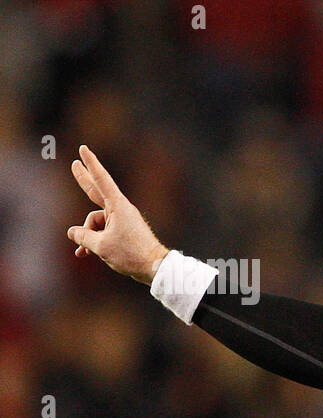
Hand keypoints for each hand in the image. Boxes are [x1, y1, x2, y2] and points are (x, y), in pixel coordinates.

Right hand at [67, 145, 169, 284]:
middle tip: (75, 164)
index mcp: (118, 206)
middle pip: (96, 192)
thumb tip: (73, 232)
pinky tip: (84, 253)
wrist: (154, 268)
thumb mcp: (101, 245)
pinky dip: (94, 240)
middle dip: (84, 180)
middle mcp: (120, 210)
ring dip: (88, 235)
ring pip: (96, 222)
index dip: (91, 164)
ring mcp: (121, 220)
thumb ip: (83, 236)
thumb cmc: (131, 254)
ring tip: (85, 251)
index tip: (84, 149)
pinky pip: (102, 231)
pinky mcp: (123, 231)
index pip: (101, 180)